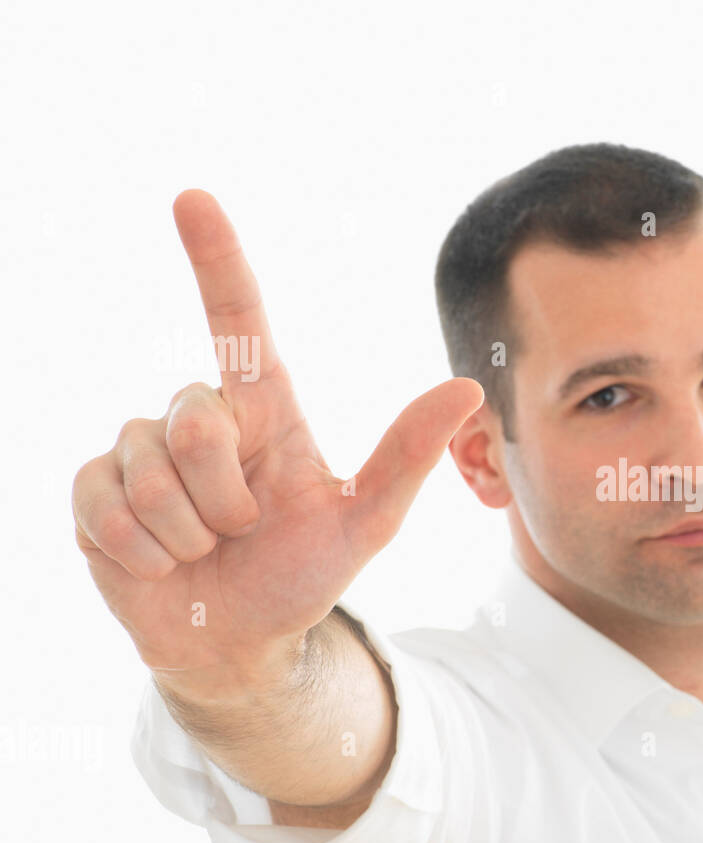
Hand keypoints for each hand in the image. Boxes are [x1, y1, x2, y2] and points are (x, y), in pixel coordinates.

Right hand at [72, 190, 482, 695]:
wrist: (238, 642)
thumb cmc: (302, 576)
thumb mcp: (364, 523)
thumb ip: (407, 458)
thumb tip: (467, 387)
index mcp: (263, 412)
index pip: (236, 323)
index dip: (215, 260)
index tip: (193, 199)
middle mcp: (198, 419)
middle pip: (193, 422)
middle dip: (224, 497)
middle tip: (243, 529)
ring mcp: (139, 454)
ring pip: (148, 470)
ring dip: (188, 531)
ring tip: (206, 547)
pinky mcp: (94, 494)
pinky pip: (107, 506)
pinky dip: (145, 550)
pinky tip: (163, 562)